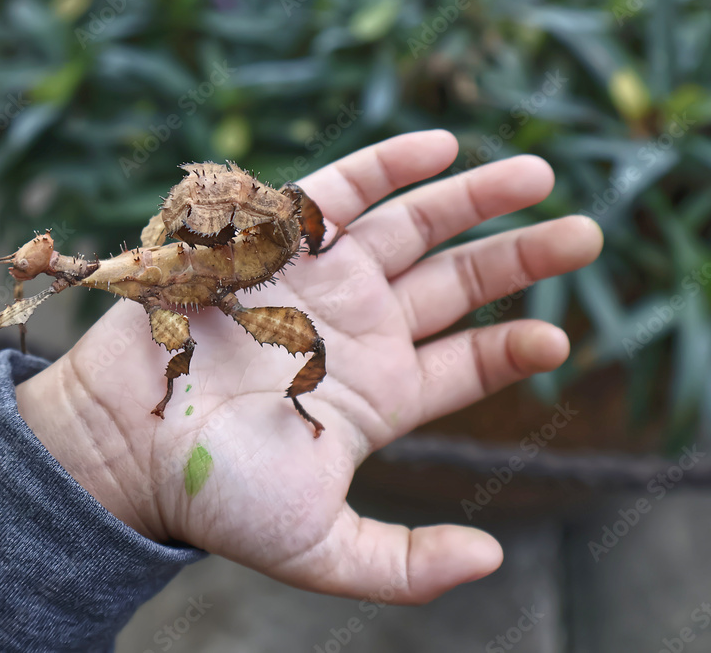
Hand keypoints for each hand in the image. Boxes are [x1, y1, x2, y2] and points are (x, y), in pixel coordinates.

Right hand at [16, 131, 602, 603]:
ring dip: (474, 198)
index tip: (557, 340)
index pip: (466, 364)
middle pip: (456, 284)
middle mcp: (358, 333)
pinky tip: (444, 147)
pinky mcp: (274, 245)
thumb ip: (404, 564)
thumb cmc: (214, 498)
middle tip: (589, 235)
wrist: (121, 446)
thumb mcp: (320, 549)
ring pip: (413, 227)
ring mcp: (319, 284)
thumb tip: (492, 559)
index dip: (513, 348)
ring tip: (540, 175)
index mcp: (378, 396)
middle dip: (520, 257)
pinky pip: (341, 191)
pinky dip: (389, 165)